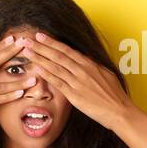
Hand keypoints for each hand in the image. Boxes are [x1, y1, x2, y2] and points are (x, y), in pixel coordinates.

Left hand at [16, 32, 137, 130]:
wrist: (119, 111)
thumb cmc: (113, 94)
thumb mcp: (105, 74)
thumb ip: (92, 66)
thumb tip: (83, 58)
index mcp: (90, 64)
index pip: (67, 50)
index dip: (52, 42)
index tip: (40, 35)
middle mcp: (83, 70)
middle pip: (58, 55)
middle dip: (41, 46)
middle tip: (27, 39)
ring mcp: (78, 82)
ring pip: (55, 66)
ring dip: (39, 57)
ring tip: (27, 51)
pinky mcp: (74, 95)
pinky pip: (58, 82)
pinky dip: (47, 74)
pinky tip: (36, 68)